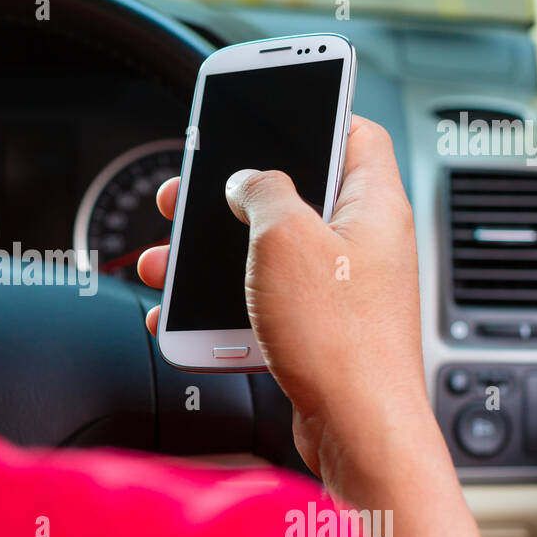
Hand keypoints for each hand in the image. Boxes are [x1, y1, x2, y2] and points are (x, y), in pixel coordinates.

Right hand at [137, 116, 430, 487]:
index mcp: (372, 205)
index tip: (274, 102)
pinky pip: (262, 306)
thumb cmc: (338, 340)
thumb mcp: (285, 238)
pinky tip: (186, 319)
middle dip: (231, 196)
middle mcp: (362, 246)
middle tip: (189, 192)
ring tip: (164, 260)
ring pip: (267, 255)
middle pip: (294, 195)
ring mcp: (341, 294)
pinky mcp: (318, 335)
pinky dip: (222, 308)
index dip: (315, 110)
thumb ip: (262, 190)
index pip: (355, 132)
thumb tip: (247, 178)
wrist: (356, 434)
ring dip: (212, 257)